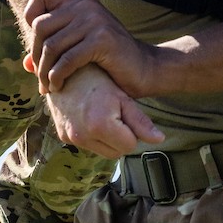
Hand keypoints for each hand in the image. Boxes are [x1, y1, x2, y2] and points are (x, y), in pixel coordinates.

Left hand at [24, 0, 155, 96]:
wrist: (145, 70)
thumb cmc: (110, 60)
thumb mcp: (79, 47)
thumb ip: (54, 49)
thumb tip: (25, 64)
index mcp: (80, 0)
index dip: (31, 16)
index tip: (37, 44)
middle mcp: (86, 5)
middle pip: (40, 26)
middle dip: (36, 55)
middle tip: (40, 77)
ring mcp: (95, 20)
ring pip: (51, 45)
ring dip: (45, 71)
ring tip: (48, 87)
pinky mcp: (102, 40)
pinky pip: (67, 59)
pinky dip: (58, 76)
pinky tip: (58, 87)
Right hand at [46, 65, 163, 157]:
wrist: (63, 69)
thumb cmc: (97, 79)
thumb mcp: (122, 97)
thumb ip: (140, 121)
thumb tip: (160, 140)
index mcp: (100, 125)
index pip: (130, 146)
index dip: (132, 130)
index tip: (124, 112)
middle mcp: (82, 136)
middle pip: (116, 153)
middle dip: (120, 138)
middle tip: (114, 113)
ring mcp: (70, 138)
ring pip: (102, 151)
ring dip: (106, 138)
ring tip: (101, 113)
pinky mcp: (63, 137)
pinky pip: (87, 145)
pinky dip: (92, 135)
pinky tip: (89, 116)